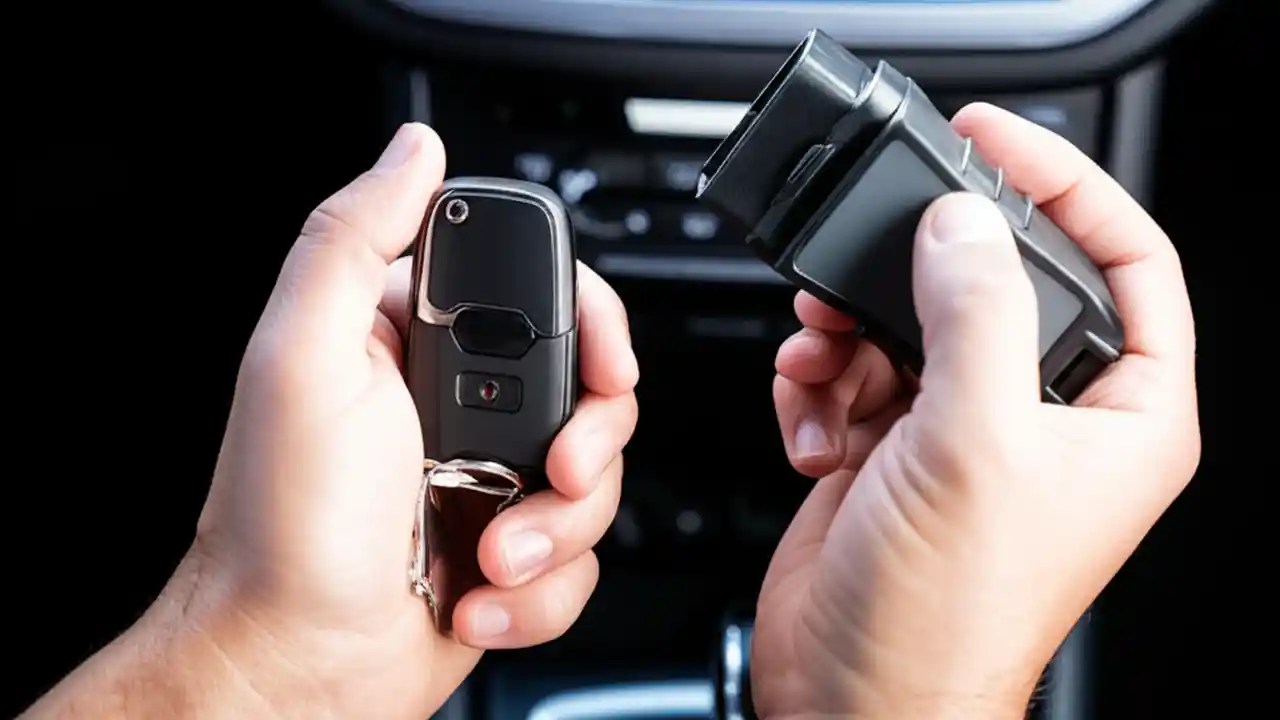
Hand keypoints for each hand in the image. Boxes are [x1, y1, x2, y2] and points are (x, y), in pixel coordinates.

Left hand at [25, 124, 638, 718]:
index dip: (592, 328)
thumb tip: (414, 152)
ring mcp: (488, 483)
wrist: (293, 668)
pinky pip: (580, 559)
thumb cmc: (284, 529)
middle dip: (588, 446)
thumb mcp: (302, 358)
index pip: (544, 296)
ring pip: (598, 483)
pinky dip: (541, 591)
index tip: (602, 369)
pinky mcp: (510, 552)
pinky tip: (475, 598)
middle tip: (552, 473)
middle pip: (592, 393)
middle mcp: (458, 408)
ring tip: (489, 555)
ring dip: (555, 532)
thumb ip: (355, 239)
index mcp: (416, 345)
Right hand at [754, 103, 1198, 717]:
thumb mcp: (975, 442)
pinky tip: (815, 432)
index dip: (1069, 187)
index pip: (1127, 261)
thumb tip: (964, 224)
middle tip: (869, 254)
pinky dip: (820, 387)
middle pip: (995, 285)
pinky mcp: (892, 452)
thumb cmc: (949, 616)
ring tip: (823, 365)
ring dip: (850, 334)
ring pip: (909, 326)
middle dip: (920, 271)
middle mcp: (1044, 419)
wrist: (857, 697)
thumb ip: (978, 312)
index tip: (997, 145)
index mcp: (1118, 416)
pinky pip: (855, 375)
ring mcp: (963, 435)